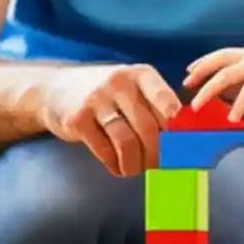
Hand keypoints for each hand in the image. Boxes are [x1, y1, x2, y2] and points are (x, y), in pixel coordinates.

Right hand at [38, 64, 180, 176]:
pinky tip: (118, 166)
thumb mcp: (132, 88)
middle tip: (157, 167)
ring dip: (136, 164)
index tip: (182, 148)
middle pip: (149, 128)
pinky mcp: (77, 120)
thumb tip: (188, 140)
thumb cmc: (107, 94)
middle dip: (157, 155)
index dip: (178, 130)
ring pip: (127, 143)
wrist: (55, 88)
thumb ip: (157, 106)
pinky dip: (116, 165)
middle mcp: (119, 82)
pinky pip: (105, 151)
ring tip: (137, 169)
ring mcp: (96, 100)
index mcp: (140, 74)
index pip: (167, 102)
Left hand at [183, 40, 243, 121]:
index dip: (205, 62)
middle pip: (218, 62)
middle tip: (187, 85)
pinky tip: (234, 117)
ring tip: (198, 105)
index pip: (222, 55)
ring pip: (226, 75)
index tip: (189, 71)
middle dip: (200, 73)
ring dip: (209, 90)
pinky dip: (239, 104)